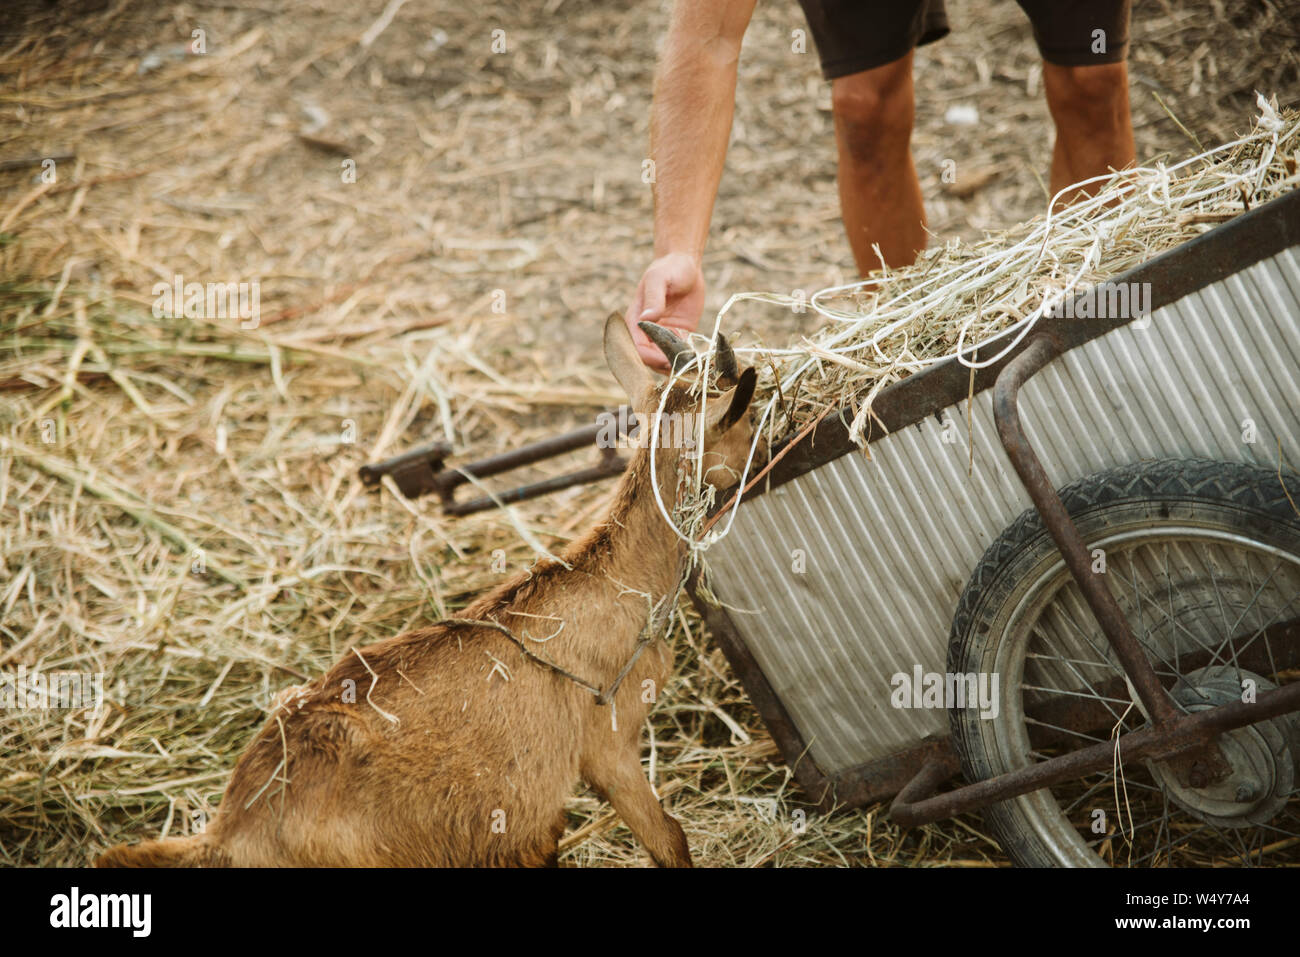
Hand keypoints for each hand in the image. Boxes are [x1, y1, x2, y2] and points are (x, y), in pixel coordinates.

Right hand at [623, 252, 705, 371]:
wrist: (685, 266)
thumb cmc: (668, 269)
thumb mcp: (659, 280)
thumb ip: (653, 299)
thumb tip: (646, 319)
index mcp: (635, 320)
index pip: (636, 348)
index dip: (650, 357)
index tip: (667, 359)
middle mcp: (646, 331)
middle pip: (648, 359)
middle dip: (663, 365)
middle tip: (683, 364)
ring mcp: (662, 335)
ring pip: (663, 360)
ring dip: (675, 364)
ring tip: (691, 362)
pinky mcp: (678, 335)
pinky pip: (679, 353)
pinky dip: (686, 358)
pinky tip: (697, 355)